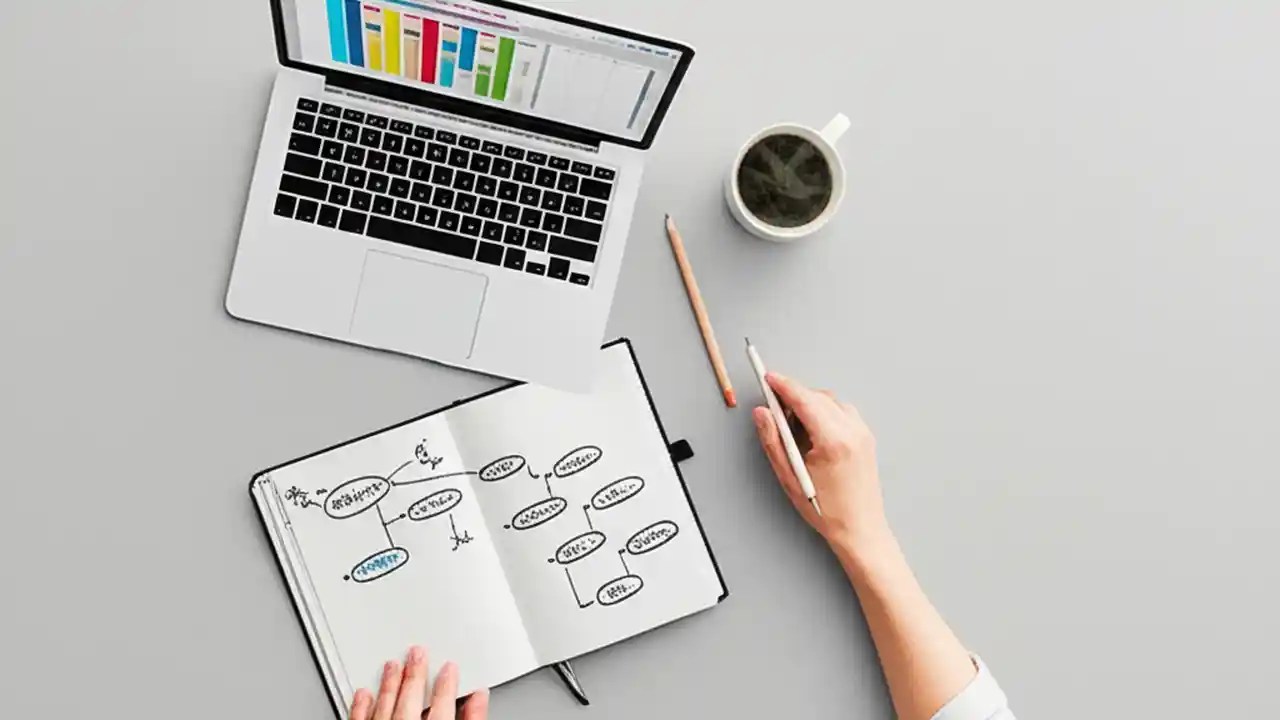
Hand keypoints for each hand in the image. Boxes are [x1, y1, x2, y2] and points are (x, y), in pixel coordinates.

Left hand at [349, 646, 488, 719]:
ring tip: (391, 664)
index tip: (449, 667)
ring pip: (384, 706)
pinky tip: (362, 694)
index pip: (442, 705)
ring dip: (389, 685)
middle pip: (410, 700)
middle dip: (415, 674)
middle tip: (417, 652)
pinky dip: (360, 708)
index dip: (447, 685)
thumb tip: (479, 699)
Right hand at [752, 372, 890, 556]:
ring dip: (811, 404)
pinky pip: (843, 411)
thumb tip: (762, 414)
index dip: (784, 386)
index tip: (769, 378)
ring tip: (794, 426)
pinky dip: (826, 412)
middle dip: (795, 395)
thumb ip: (773, 440)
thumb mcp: (789, 476)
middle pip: (818, 397)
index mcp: (833, 441)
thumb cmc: (826, 509)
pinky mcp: (866, 438)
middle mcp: (852, 432)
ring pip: (831, 401)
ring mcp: (862, 433)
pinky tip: (814, 431)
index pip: (805, 400)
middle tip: (775, 408)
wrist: (860, 528)